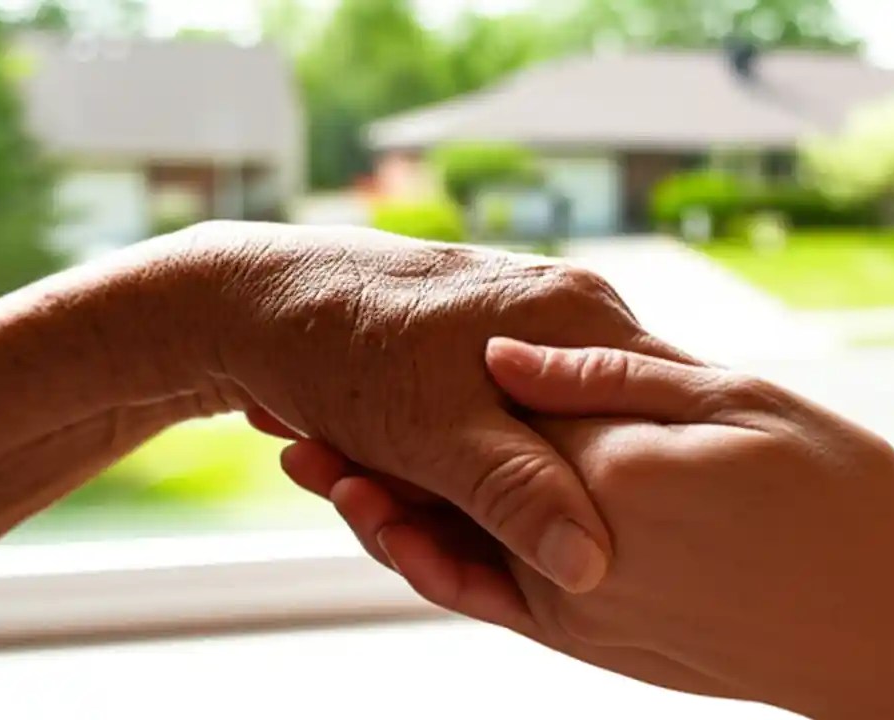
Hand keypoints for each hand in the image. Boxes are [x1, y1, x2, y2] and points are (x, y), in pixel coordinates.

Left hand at [175, 222, 697, 591]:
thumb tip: (594, 569)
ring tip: (359, 481)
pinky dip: (430, 465)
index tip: (587, 550)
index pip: (653, 419)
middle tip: (423, 519)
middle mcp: (558, 317)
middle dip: (512, 500)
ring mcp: (514, 332)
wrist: (239, 299)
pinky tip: (362, 465)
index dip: (632, 491)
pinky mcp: (468, 353)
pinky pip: (477, 433)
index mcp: (579, 319)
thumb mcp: (437, 432)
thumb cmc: (342, 346)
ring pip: (519, 448)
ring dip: (450, 487)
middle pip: (582, 444)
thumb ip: (519, 495)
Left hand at [282, 339, 893, 717]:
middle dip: (365, 449)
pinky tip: (391, 525)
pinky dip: (427, 559)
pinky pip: (486, 598)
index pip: (494, 411)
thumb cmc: (845, 503)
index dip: (415, 386)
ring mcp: (580, 608)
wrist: (891, 633)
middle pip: (452, 483)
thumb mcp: (743, 407)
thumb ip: (614, 383)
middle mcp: (577, 548)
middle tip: (283, 420)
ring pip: (450, 544)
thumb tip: (516, 359)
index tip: (337, 364)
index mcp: (614, 472)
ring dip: (376, 505)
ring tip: (311, 460)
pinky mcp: (591, 643)